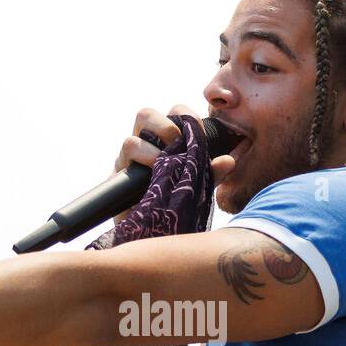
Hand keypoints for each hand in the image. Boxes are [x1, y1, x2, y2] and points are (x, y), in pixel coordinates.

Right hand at [112, 105, 235, 222]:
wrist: (152, 232)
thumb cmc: (174, 203)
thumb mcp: (197, 186)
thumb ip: (211, 173)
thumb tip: (228, 161)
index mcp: (163, 139)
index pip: (172, 113)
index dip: (185, 116)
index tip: (199, 132)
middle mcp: (142, 145)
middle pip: (145, 114)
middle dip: (164, 126)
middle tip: (177, 145)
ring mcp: (126, 162)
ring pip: (129, 142)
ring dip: (150, 153)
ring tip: (164, 169)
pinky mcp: (116, 182)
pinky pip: (120, 172)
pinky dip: (138, 172)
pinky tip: (152, 184)